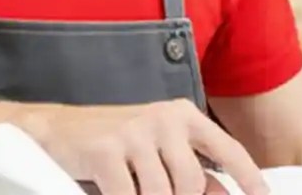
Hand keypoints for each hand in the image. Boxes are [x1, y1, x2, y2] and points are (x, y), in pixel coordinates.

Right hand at [16, 98, 268, 194]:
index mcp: (182, 114)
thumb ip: (190, 170)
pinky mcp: (105, 149)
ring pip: (160, 194)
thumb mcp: (157, 151)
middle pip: (190, 183)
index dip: (248, 175)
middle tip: (151, 191)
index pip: (226, 148)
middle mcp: (163, 118)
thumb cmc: (113, 144)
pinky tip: (112, 191)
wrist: (53, 129)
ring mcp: (133, 132)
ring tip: (129, 188)